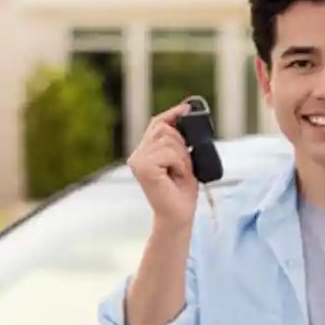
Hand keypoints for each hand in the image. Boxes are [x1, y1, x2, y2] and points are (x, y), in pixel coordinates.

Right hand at [127, 102, 198, 228]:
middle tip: (182, 167)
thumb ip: (179, 138)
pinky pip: (169, 152)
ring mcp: (137, 161)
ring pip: (169, 140)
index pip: (157, 122)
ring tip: (178, 174)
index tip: (188, 109)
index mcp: (144, 151)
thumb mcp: (183, 158)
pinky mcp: (142, 167)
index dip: (173, 114)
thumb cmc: (182, 190)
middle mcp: (137, 154)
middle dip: (182, 144)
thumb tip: (184, 110)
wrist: (179, 215)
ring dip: (182, 157)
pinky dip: (179, 164)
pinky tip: (174, 177)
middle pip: (165, 128)